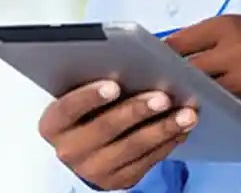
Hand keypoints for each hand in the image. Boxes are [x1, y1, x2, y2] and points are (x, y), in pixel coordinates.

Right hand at [38, 79, 198, 189]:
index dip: (90, 96)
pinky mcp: (119, 181)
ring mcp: (94, 170)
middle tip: (162, 97)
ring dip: (163, 128)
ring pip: (132, 147)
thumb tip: (129, 61)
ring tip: (186, 113)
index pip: (68, 108)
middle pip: (105, 129)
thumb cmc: (85, 111)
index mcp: (53, 125)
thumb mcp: (78, 95)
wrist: (84, 150)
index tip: (114, 84)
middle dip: (136, 111)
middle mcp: (69, 150)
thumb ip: (93, 80)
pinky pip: (147, 161)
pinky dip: (168, 142)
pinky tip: (183, 128)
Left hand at [165, 14, 240, 126]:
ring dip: (191, 96)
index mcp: (230, 27)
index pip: (178, 41)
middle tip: (162, 83)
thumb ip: (209, 37)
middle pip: (184, 70)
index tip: (150, 61)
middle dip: (173, 78)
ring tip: (184, 96)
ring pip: (201, 93)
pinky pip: (220, 110)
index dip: (160, 55)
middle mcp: (236, 51)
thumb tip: (171, 48)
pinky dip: (212, 109)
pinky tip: (209, 107)